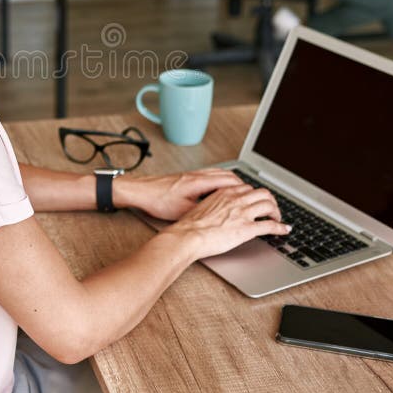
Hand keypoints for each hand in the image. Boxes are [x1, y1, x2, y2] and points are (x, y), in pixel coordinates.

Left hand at [119, 167, 247, 220]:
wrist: (140, 191)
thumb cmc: (157, 201)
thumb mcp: (182, 211)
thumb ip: (202, 212)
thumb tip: (217, 219)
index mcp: (198, 182)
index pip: (228, 181)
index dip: (243, 189)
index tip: (253, 195)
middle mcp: (197, 175)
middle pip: (226, 175)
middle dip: (241, 184)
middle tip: (252, 193)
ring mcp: (192, 175)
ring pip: (218, 173)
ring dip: (231, 181)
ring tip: (241, 190)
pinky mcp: (186, 177)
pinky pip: (209, 175)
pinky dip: (219, 181)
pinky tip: (219, 189)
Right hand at [163, 184, 289, 259]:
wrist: (188, 235)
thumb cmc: (191, 224)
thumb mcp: (204, 207)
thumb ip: (216, 205)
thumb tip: (220, 212)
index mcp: (225, 193)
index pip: (248, 188)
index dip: (256, 195)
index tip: (257, 202)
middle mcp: (236, 199)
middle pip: (263, 193)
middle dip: (271, 201)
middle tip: (271, 209)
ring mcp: (243, 213)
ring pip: (269, 205)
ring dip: (277, 212)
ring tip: (278, 219)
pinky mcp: (247, 229)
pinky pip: (270, 225)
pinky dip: (281, 227)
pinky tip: (284, 231)